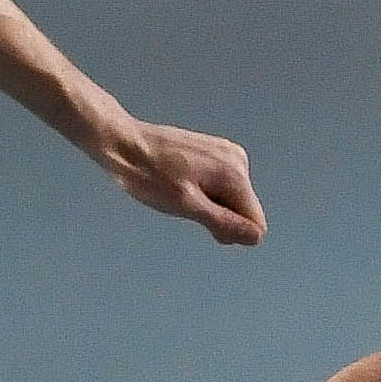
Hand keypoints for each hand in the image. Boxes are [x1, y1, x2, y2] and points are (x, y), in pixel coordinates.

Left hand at [101, 116, 264, 246]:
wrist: (125, 143)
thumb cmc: (149, 175)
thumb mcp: (187, 206)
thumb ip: (224, 223)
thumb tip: (254, 238)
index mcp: (235, 174)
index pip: (256, 223)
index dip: (229, 232)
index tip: (202, 222)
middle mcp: (238, 160)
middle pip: (244, 210)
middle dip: (220, 217)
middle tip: (186, 207)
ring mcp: (227, 152)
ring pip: (233, 198)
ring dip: (211, 203)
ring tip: (181, 191)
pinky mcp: (216, 150)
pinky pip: (223, 184)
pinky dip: (206, 190)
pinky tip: (182, 181)